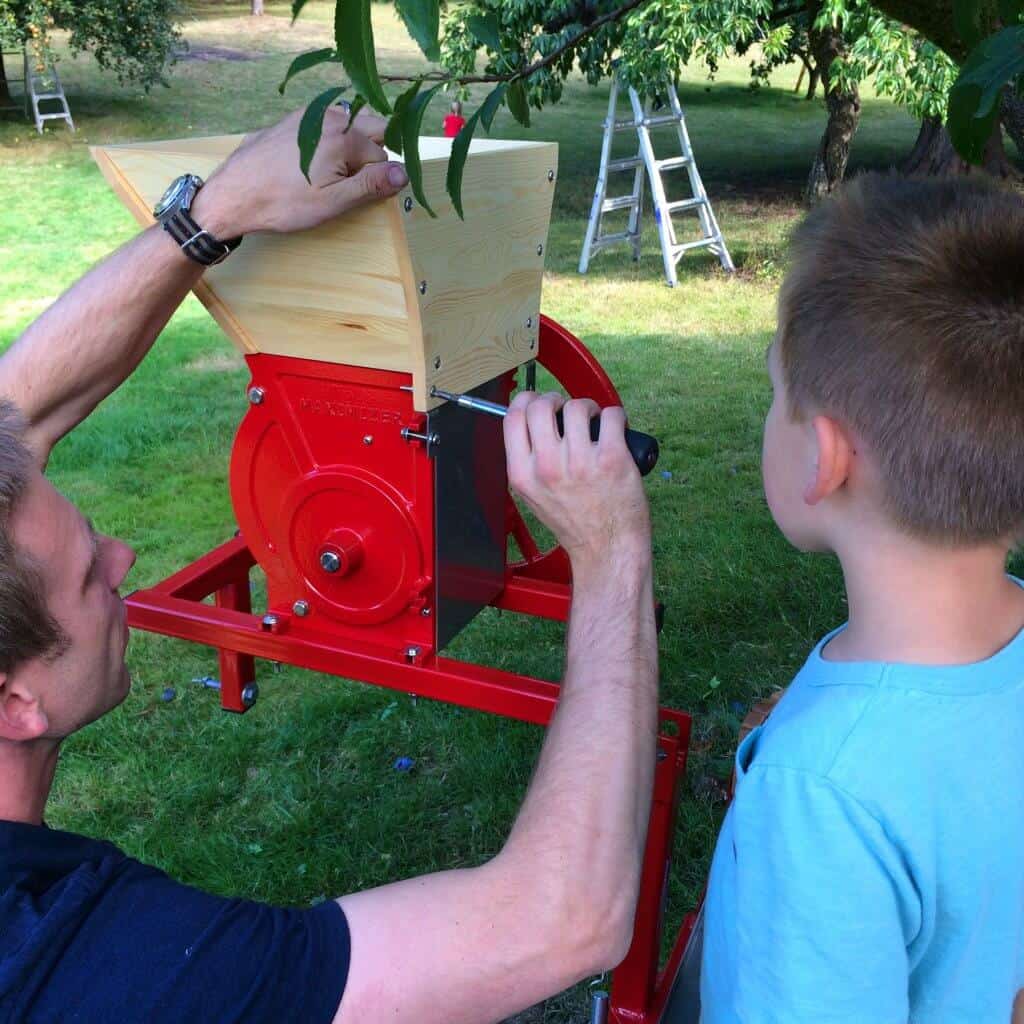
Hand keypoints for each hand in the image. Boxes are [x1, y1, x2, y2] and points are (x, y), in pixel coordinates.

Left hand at [191, 104, 408, 236]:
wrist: (234, 194)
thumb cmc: (284, 203)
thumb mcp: (334, 201)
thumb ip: (372, 185)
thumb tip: (405, 173)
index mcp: (345, 135)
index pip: (383, 156)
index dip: (376, 180)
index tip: (359, 196)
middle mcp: (331, 116)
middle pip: (373, 129)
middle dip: (371, 156)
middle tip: (351, 184)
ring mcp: (311, 114)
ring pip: (351, 125)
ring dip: (352, 147)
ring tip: (333, 175)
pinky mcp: (294, 120)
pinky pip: (327, 124)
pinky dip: (331, 141)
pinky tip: (313, 165)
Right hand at [504, 391, 650, 573]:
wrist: (606, 548)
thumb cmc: (574, 523)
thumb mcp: (532, 496)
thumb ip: (525, 461)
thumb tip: (528, 422)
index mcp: (523, 474)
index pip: (513, 418)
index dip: (526, 400)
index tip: (537, 401)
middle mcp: (548, 467)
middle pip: (541, 405)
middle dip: (556, 399)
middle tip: (568, 411)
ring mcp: (580, 462)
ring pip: (577, 406)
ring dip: (588, 407)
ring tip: (595, 422)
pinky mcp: (612, 459)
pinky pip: (612, 415)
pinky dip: (616, 417)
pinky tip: (616, 430)